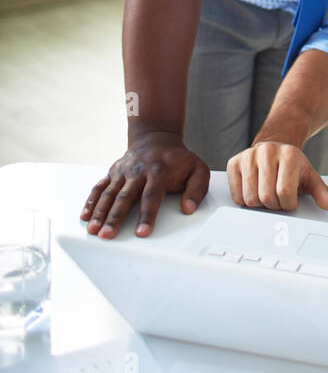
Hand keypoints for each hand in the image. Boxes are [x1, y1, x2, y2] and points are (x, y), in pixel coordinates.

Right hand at [80, 132, 209, 237]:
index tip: (142, 232)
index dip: (147, 215)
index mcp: (159, 171)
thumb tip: (188, 208)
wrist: (157, 137)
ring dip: (100, 213)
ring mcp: (123, 171)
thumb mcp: (198, 169)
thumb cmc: (178, 159)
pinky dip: (91, 201)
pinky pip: (100, 187)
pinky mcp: (113, 172)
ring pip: (109, 193)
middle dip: (115, 217)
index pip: (152, 196)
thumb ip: (197, 190)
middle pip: (125, 197)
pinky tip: (85, 216)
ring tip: (94, 230)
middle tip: (108, 235)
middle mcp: (138, 171)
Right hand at [227, 141, 327, 212]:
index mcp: (289, 154)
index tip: (291, 201)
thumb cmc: (292, 167)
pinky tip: (254, 190)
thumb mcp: (309, 177)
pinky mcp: (233, 163)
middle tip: (278, 198)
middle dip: (274, 205)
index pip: (285, 192)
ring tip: (267, 194)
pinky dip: (245, 200)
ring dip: (260, 204)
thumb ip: (321, 192)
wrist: (274, 148)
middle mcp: (267, 151)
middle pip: (267, 197)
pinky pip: (236, 195)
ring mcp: (248, 156)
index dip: (288, 204)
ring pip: (250, 198)